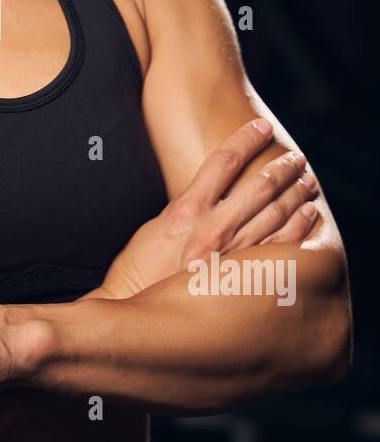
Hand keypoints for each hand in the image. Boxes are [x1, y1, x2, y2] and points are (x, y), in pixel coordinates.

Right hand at [100, 117, 319, 300]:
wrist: (133, 316)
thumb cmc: (136, 276)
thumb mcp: (152, 231)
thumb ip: (182, 212)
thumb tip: (201, 197)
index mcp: (185, 211)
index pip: (223, 162)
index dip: (246, 139)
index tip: (262, 126)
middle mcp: (212, 229)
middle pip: (259, 186)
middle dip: (281, 167)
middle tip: (295, 157)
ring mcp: (231, 257)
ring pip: (276, 214)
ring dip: (295, 192)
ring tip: (306, 180)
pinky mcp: (241, 281)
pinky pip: (279, 249)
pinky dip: (298, 228)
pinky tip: (308, 215)